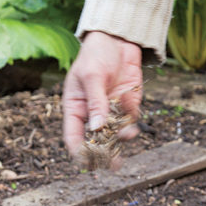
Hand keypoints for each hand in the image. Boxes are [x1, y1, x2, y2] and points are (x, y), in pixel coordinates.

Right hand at [62, 31, 143, 158]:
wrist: (118, 39)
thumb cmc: (95, 55)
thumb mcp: (92, 76)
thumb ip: (96, 102)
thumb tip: (97, 128)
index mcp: (76, 107)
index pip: (73, 136)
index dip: (79, 151)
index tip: (87, 163)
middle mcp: (93, 113)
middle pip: (96, 140)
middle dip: (105, 153)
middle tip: (113, 165)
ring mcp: (111, 110)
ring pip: (116, 133)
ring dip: (122, 138)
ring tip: (127, 136)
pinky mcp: (128, 105)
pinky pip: (130, 120)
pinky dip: (132, 122)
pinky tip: (131, 118)